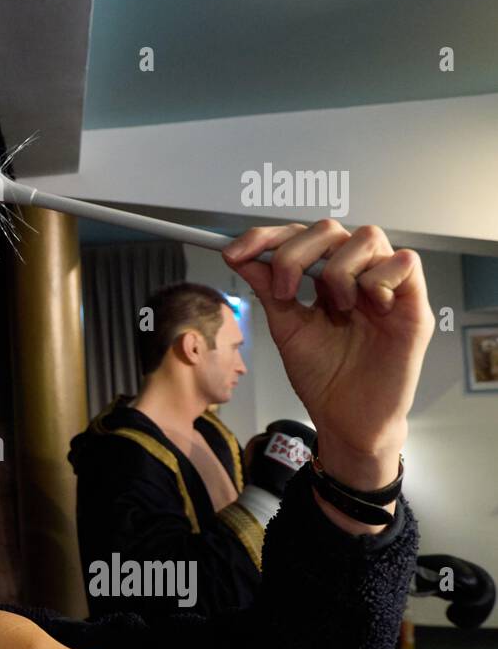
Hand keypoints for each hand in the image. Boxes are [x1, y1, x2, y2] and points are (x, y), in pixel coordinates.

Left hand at [222, 221, 432, 494]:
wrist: (346, 418)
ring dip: (339, 269)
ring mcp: (387, 287)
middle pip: (330, 229)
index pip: (300, 236)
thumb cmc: (323, 377)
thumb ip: (268, 289)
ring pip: (368, 237)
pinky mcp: (414, 304)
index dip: (266, 237)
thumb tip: (238, 255)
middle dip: (296, 253)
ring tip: (336, 308)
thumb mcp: (286, 327)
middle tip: (285, 291)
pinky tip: (369, 308)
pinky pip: (405, 262)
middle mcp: (357, 275)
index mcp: (326, 278)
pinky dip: (378, 279)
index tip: (233, 254)